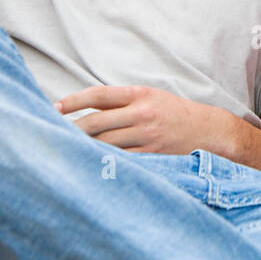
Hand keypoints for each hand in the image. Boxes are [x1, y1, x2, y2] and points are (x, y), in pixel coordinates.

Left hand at [57, 85, 239, 154]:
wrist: (210, 131)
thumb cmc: (175, 113)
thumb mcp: (151, 97)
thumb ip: (121, 102)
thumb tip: (85, 108)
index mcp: (140, 94)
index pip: (98, 95)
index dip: (73, 100)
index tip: (53, 107)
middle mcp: (142, 114)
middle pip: (95, 122)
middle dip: (71, 129)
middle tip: (50, 135)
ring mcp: (147, 136)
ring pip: (105, 143)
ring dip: (83, 148)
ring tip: (64, 152)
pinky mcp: (152, 156)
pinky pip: (121, 160)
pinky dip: (103, 162)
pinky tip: (89, 164)